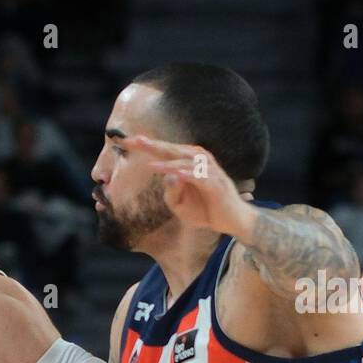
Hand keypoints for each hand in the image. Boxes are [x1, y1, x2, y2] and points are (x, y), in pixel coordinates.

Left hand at [127, 135, 252, 236]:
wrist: (232, 221)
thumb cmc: (206, 211)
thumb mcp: (180, 206)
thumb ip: (171, 192)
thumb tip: (167, 177)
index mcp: (191, 164)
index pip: (168, 151)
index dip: (150, 145)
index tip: (130, 141)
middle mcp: (200, 163)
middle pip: (175, 150)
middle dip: (155, 145)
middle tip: (135, 141)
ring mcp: (209, 172)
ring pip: (186, 162)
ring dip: (168, 162)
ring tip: (150, 165)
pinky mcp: (216, 184)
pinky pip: (199, 177)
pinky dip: (186, 175)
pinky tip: (174, 174)